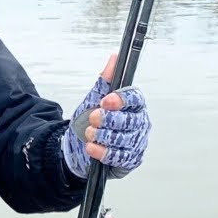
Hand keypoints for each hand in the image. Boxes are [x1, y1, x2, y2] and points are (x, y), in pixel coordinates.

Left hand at [60, 53, 150, 177]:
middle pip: (130, 120)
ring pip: (124, 139)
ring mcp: (136, 141)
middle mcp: (138, 122)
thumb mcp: (94, 98)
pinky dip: (104, 152)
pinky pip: (121, 157)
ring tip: (89, 133)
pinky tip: (92, 148)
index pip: (135, 98)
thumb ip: (105, 80)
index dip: (121, 99)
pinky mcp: (130, 159)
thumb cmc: (91, 120)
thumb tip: (114, 58)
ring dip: (103, 136)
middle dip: (108, 119)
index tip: (105, 101)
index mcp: (132, 105)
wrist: (78, 145)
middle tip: (92, 118)